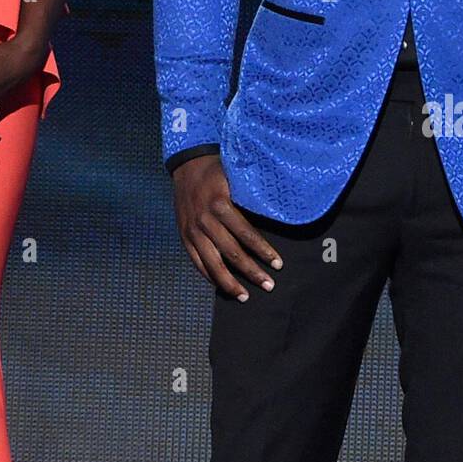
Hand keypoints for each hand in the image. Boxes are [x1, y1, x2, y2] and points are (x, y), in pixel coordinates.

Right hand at [172, 154, 282, 300]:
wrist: (187, 165)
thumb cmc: (217, 170)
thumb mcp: (234, 178)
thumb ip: (248, 199)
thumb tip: (274, 217)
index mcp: (220, 205)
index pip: (246, 234)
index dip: (263, 251)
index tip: (278, 264)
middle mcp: (205, 220)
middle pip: (232, 253)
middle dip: (252, 271)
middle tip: (269, 285)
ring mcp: (192, 230)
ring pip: (212, 263)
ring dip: (229, 283)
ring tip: (244, 296)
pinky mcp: (184, 236)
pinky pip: (197, 261)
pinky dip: (209, 276)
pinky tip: (222, 286)